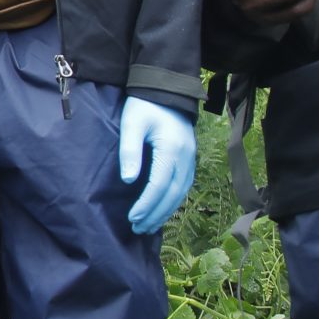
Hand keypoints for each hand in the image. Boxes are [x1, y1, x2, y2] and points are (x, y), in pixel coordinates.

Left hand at [119, 97, 197, 234]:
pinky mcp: (189, 159)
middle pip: (173, 194)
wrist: (165, 89)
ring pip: (180, 193)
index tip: (132, 218)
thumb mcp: (132, 124)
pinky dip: (172, 201)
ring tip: (148, 226)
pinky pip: (183, 186)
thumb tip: (128, 180)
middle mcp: (185, 158)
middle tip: (138, 229)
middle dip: (156, 214)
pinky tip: (161, 210)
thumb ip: (130, 151)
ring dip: (165, 212)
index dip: (146, 204)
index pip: (159, 185)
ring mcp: (190, 159)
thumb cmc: (144, 105)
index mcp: (171, 149)